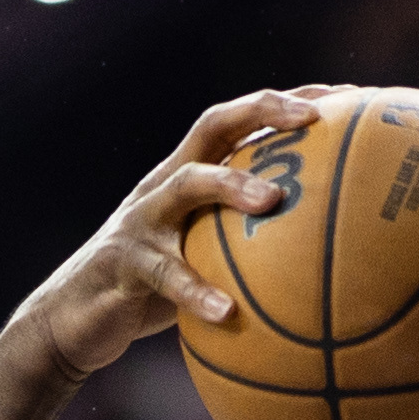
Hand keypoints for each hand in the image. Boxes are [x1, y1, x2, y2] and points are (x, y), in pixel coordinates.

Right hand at [11, 85, 339, 383]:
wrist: (71, 321)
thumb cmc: (151, 295)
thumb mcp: (201, 264)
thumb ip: (246, 253)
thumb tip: (326, 274)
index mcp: (189, 177)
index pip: (241, 122)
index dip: (289, 103)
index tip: (347, 97)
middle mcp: (165, 185)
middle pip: (213, 126)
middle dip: (263, 112)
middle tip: (312, 120)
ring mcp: (141, 220)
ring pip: (187, 184)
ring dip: (231, 184)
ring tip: (272, 200)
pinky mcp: (122, 263)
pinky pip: (164, 274)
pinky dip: (196, 292)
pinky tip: (229, 313)